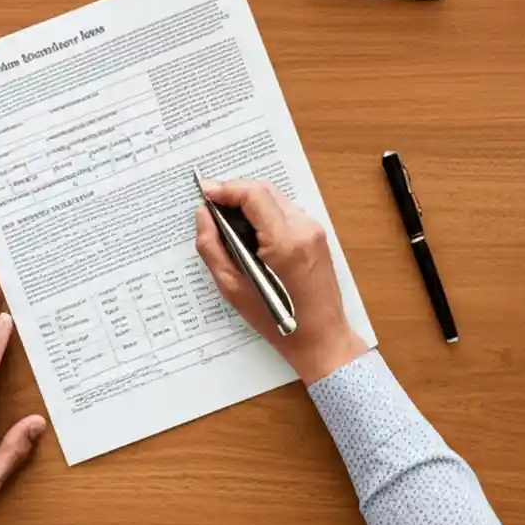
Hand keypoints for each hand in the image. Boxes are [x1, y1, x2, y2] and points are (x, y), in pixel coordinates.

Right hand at [194, 180, 367, 383]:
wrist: (321, 337)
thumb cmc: (278, 321)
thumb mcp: (233, 288)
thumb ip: (212, 247)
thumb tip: (203, 216)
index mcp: (284, 242)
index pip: (253, 194)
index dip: (226, 188)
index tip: (205, 192)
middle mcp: (303, 229)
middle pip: (264, 190)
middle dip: (235, 192)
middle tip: (211, 205)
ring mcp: (314, 230)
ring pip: (275, 198)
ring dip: (250, 202)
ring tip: (227, 220)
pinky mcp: (317, 236)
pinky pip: (285, 212)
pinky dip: (264, 213)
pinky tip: (250, 232)